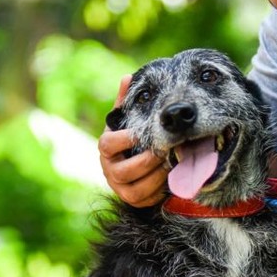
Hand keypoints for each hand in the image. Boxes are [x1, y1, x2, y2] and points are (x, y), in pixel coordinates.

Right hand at [98, 75, 166, 207]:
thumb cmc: (131, 138)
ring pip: (136, 188)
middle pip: (124, 171)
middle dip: (147, 161)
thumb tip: (127, 77)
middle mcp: (109, 169)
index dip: (125, 140)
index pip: (108, 145)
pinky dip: (159, 191)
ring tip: (170, 164)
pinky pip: (146, 199)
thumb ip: (126, 101)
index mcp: (106, 148)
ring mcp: (120, 188)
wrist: (134, 165)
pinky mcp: (132, 200)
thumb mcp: (127, 120)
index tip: (142, 134)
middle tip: (165, 150)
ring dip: (155, 177)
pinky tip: (170, 178)